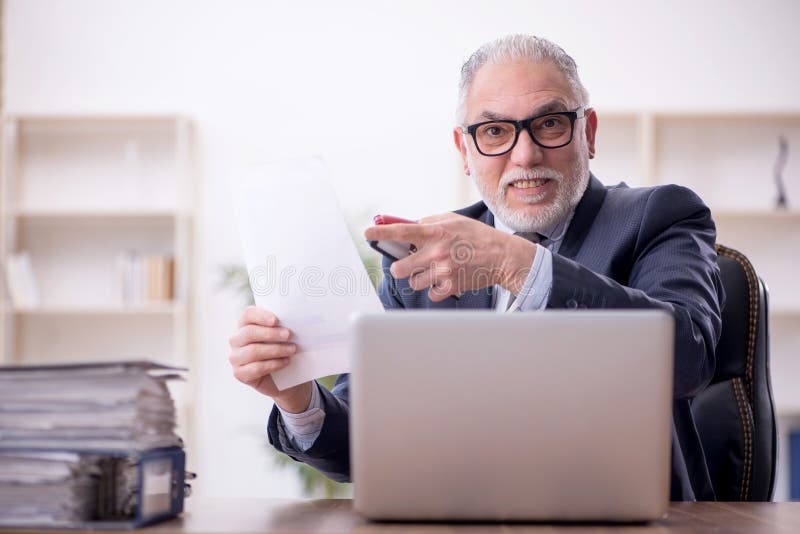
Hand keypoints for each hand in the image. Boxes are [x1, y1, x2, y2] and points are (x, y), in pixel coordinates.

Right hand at [228, 306, 312, 412]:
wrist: (282, 378)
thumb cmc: (281, 350)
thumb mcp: (282, 336)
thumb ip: (282, 326)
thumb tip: (294, 320)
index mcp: (245, 325)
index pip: (247, 314)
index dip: (260, 316)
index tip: (276, 320)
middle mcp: (236, 340)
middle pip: (249, 332)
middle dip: (271, 333)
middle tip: (288, 335)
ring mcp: (236, 357)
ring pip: (253, 351)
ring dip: (276, 350)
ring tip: (292, 350)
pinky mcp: (239, 373)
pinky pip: (255, 368)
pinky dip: (273, 364)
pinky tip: (285, 362)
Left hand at [364, 212, 537, 300]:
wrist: (501, 256)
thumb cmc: (476, 236)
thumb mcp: (453, 220)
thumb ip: (429, 222)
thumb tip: (408, 227)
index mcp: (435, 232)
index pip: (401, 231)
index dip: (381, 232)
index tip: (367, 233)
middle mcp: (436, 252)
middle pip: (399, 268)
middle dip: (401, 268)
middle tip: (408, 265)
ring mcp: (443, 271)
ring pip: (413, 282)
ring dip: (419, 278)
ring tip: (433, 271)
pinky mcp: (450, 286)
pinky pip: (430, 293)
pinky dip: (434, 288)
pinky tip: (445, 279)